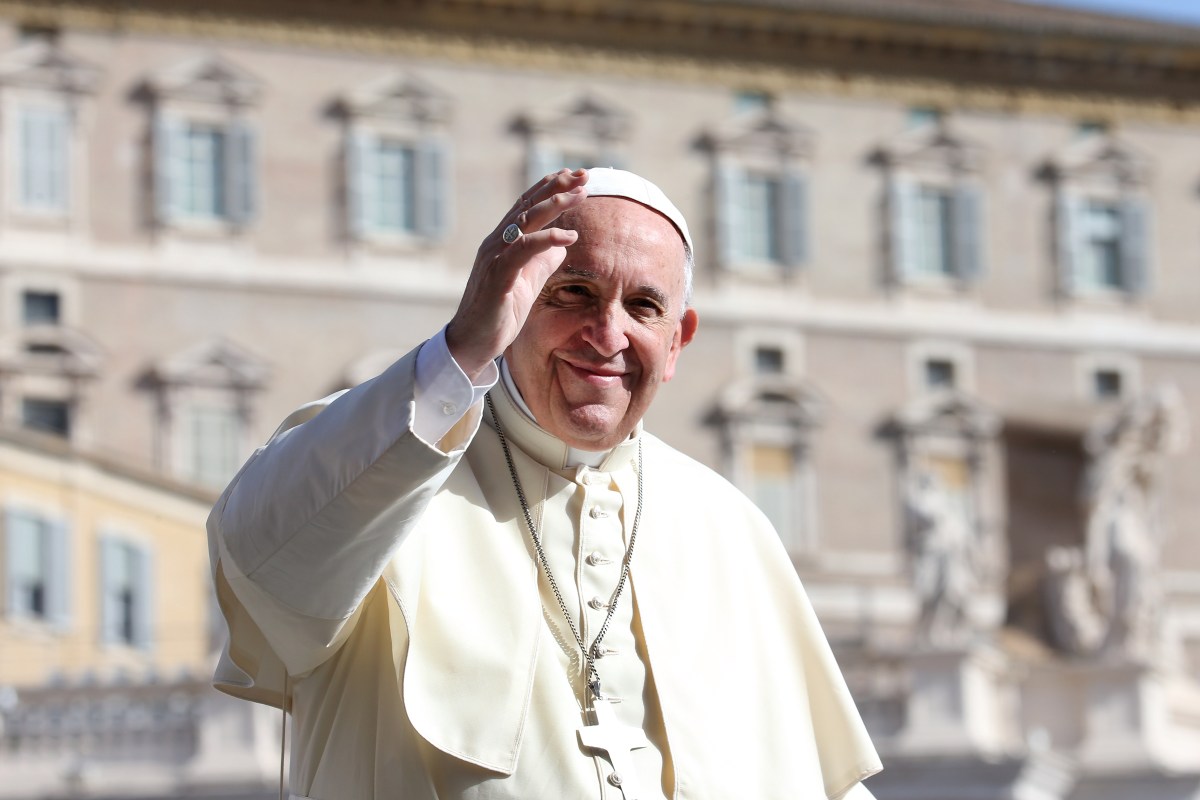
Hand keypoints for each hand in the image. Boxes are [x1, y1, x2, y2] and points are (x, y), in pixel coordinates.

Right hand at [446, 169, 587, 380]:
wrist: (473, 341)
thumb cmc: (499, 312)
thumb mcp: (527, 282)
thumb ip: (541, 261)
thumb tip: (562, 245)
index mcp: (503, 242)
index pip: (527, 205)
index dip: (551, 187)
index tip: (576, 176)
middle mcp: (496, 242)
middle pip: (528, 204)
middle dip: (557, 186)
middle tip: (583, 174)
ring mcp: (495, 257)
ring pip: (525, 220)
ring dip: (555, 203)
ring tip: (580, 193)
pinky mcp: (498, 275)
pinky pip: (523, 250)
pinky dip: (547, 240)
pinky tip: (569, 236)